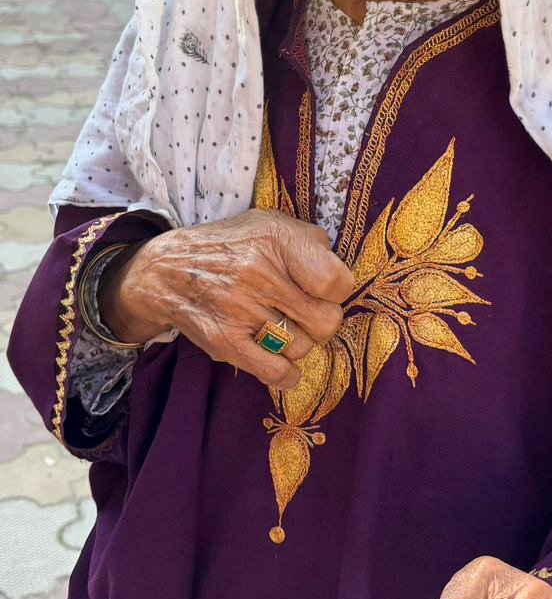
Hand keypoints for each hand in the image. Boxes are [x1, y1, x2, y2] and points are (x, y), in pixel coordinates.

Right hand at [99, 210, 355, 389]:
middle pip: (326, 321)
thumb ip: (310, 242)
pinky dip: (286, 374)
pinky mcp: (224, 341)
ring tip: (281, 327)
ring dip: (297, 342)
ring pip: (302, 347)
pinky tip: (284, 364)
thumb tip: (337, 275)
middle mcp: (259, 274)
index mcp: (276, 240)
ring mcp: (241, 310)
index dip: (336, 291)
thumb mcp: (270, 224)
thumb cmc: (231, 247)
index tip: (322, 290)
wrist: (167, 269)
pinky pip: (275, 371)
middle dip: (321, 321)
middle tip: (305, 314)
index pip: (336, 282)